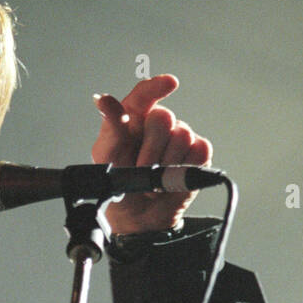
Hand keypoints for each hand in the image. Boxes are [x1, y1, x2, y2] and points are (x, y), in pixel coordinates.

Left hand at [91, 75, 212, 234]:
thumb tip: (103, 100)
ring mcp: (180, 138)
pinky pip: (199, 151)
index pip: (145, 95)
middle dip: (151, 149)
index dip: (157, 87)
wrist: (138, 219)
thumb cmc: (118, 186)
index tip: (171, 83)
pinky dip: (184, 169)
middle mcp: (158, 125)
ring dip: (166, 164)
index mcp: (134, 119)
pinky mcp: (198, 155)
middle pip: (164, 118)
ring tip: (153, 179)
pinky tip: (171, 180)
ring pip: (182, 136)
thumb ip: (110, 127)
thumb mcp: (107, 157)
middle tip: (141, 170)